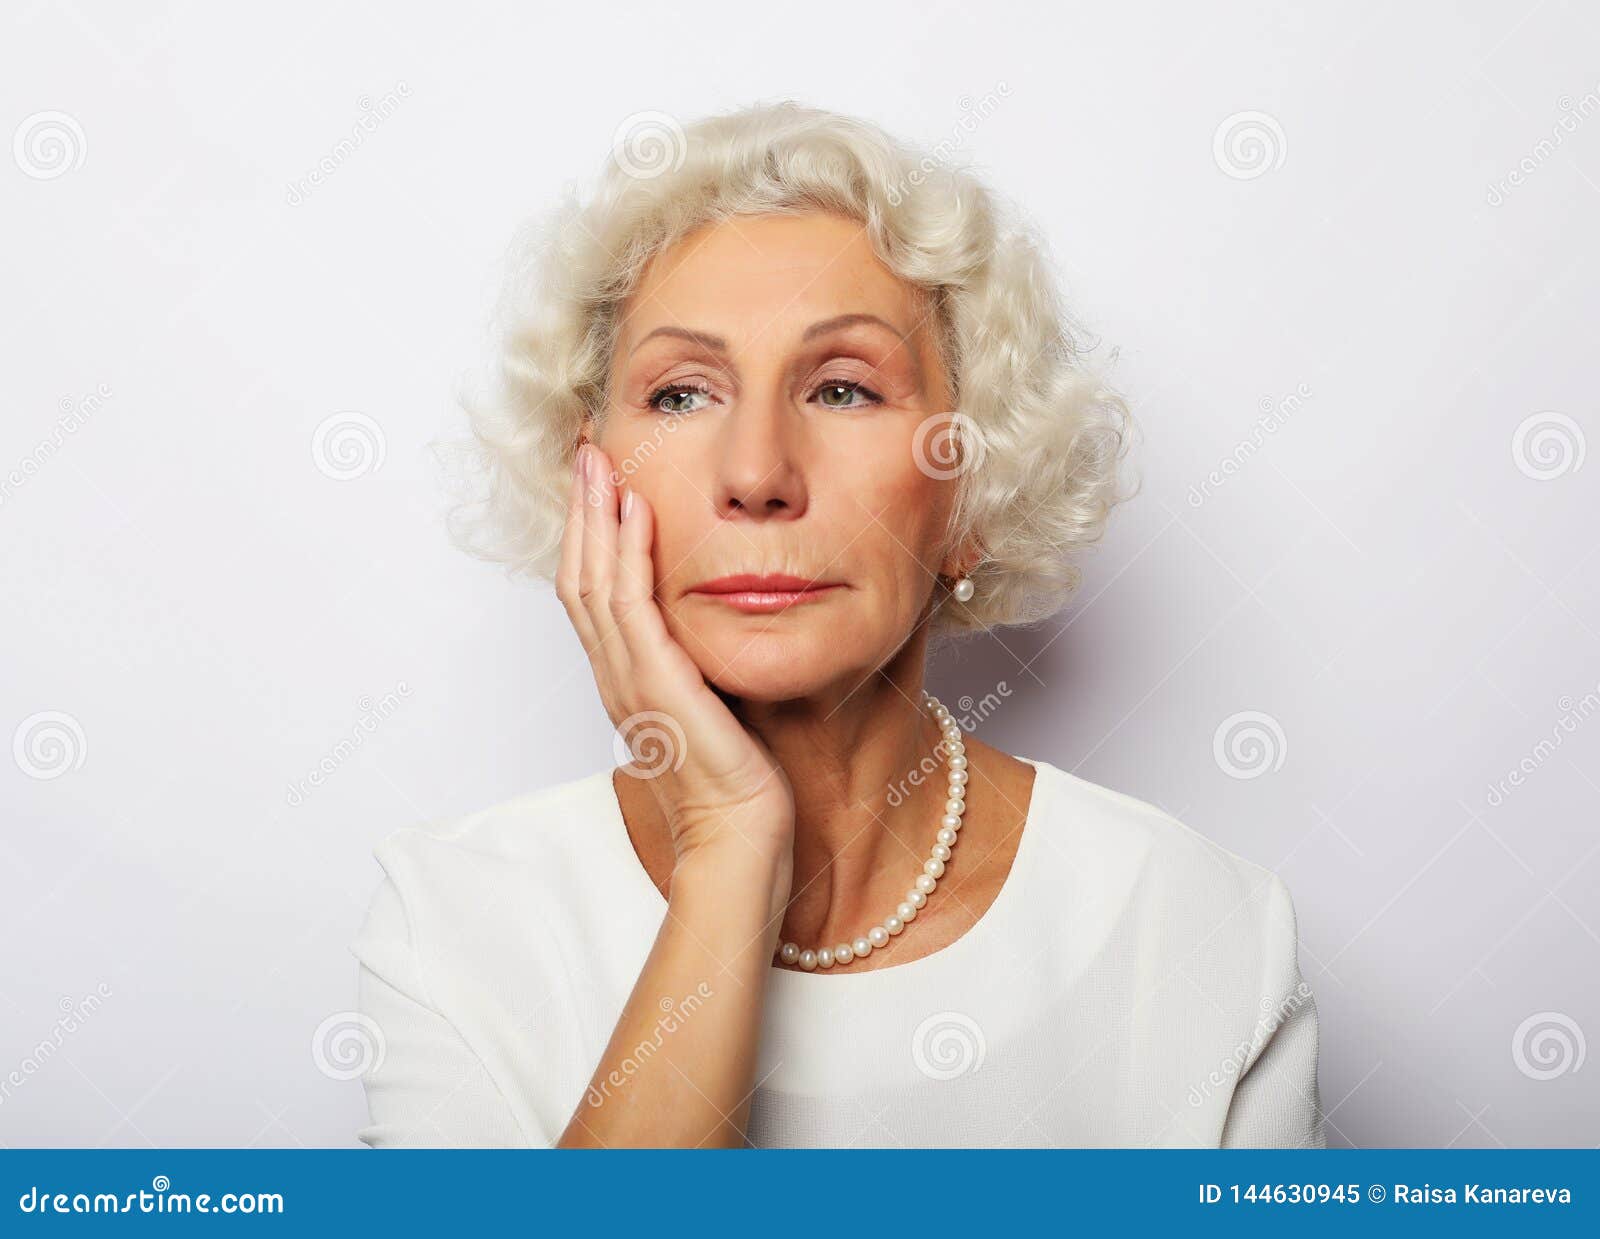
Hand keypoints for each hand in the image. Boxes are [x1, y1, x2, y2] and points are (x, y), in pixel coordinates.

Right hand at [556, 442, 795, 884]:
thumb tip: (715, 630)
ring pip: (594, 581)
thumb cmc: (736, 789)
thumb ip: (702, 667)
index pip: (593, 593)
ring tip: (598, 461)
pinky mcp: (657, 686)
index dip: (589, 535)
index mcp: (627, 681)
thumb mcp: (715, 710)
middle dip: (581, 510)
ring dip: (594, 515)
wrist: (739, 843)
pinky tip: (636, 509)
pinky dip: (628, 552)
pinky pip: (632, 605)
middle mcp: (617, 677)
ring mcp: (630, 681)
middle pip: (579, 577)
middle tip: (586, 452)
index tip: (598, 483)